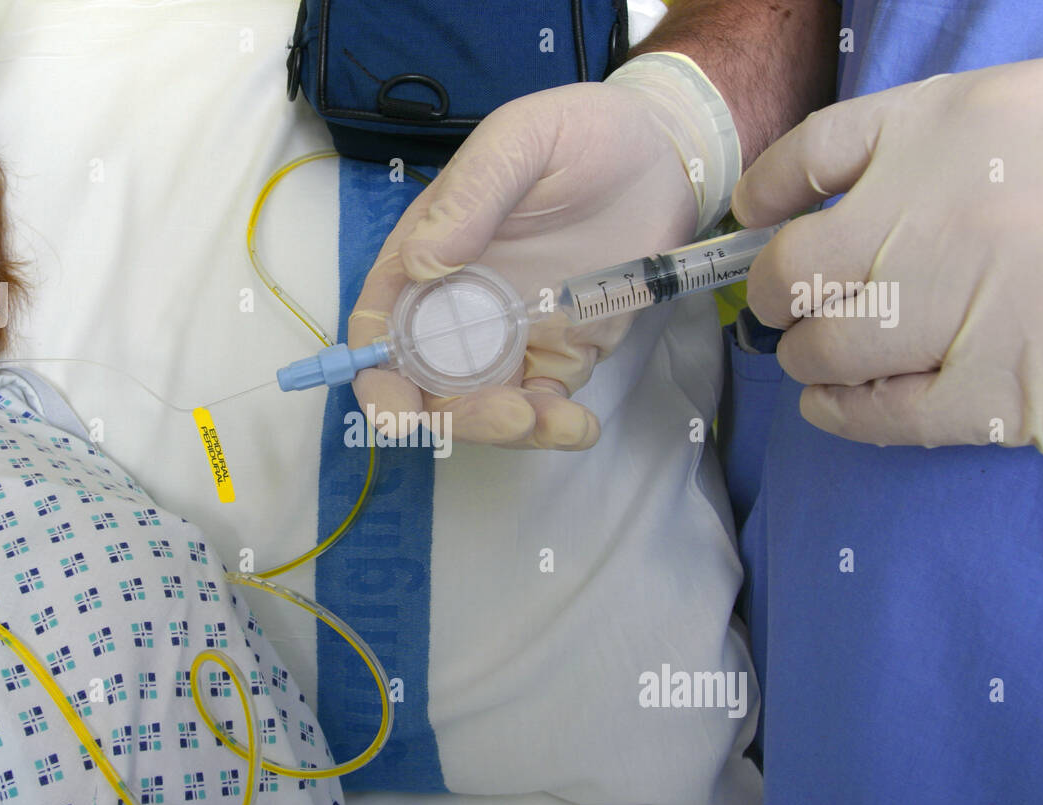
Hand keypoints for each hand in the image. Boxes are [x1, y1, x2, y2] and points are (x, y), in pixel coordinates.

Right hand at [350, 55, 733, 449]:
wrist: (665, 155)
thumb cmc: (582, 135)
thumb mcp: (521, 142)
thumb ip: (472, 196)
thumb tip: (420, 262)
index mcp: (428, 255)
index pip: (383, 326)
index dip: (378, 375)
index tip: (397, 409)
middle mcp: (459, 304)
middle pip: (428, 384)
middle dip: (457, 416)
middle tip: (509, 414)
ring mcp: (510, 335)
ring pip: (485, 405)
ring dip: (508, 430)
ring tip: (557, 422)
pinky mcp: (561, 352)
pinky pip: (545, 403)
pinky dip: (556, 428)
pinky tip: (581, 425)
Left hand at [733, 58, 1042, 449]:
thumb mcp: (967, 112)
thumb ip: (852, 143)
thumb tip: (753, 205)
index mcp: (934, 141)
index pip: (805, 168)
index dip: (766, 215)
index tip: (765, 233)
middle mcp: (937, 228)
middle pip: (792, 279)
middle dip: (781, 300)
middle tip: (802, 305)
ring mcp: (963, 317)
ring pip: (825, 351)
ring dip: (809, 355)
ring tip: (827, 349)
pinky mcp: (1001, 392)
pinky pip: (887, 418)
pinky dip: (843, 413)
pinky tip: (834, 401)